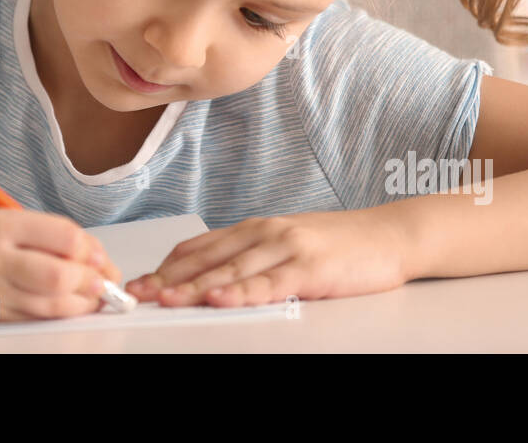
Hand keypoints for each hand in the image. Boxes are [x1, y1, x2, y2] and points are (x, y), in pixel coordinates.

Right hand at [0, 205, 122, 321]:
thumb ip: (41, 231)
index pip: (62, 237)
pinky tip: (71, 307)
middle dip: (92, 281)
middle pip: (59, 276)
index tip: (101, 255)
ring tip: (97, 297)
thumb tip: (90, 253)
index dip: (91, 249)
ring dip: (81, 303)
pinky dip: (57, 314)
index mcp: (0, 224)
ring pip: (49, 304)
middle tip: (108, 281)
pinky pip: (32, 318)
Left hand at [124, 210, 411, 307]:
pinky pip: (269, 283)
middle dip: (168, 278)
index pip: (199, 246)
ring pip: (231, 271)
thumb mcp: (287, 241)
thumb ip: (252, 255)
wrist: (389, 235)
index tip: (142, 281)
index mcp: (256, 228)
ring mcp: (287, 247)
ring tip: (165, 299)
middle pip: (206, 258)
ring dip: (194, 287)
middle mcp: (265, 232)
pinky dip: (241, 292)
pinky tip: (220, 299)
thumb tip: (213, 275)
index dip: (167, 265)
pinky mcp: (309, 267)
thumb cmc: (340, 243)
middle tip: (137, 293)